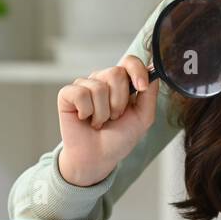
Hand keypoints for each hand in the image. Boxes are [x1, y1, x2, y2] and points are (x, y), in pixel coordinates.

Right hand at [55, 55, 159, 186]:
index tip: (141, 87)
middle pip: (115, 73)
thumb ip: (150, 93)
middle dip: (119, 101)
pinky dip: (86, 111)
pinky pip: (80, 94)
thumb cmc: (119, 138)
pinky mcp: (67, 94)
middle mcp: (102, 80)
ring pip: (98, 87)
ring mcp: (84, 86)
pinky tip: (85, 119)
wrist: (98, 158)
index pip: (129, 61)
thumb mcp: (143, 117)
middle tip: (114, 117)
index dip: (136, 70)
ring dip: (102, 112)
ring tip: (99, 122)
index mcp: (121, 83)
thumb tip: (153, 70)